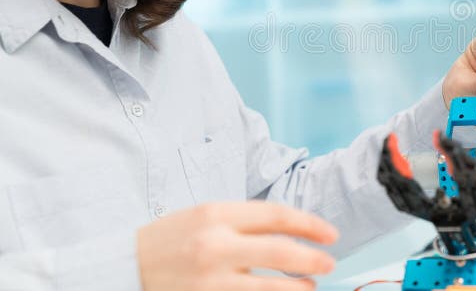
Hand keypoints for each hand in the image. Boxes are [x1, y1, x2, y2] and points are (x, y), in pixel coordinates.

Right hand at [137, 201, 338, 290]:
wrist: (122, 268)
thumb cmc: (171, 239)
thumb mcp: (205, 217)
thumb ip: (245, 223)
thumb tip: (293, 234)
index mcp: (216, 214)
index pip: (277, 215)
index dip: (310, 225)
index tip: (331, 234)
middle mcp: (214, 245)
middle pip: (280, 251)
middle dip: (313, 259)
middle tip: (329, 262)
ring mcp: (209, 280)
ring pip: (270, 287)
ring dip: (298, 289)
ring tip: (310, 287)